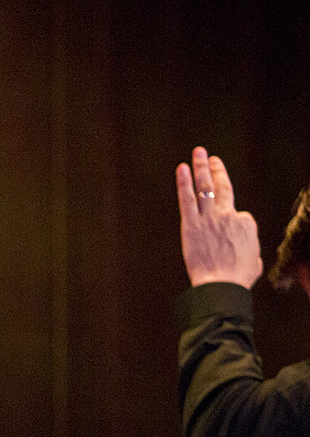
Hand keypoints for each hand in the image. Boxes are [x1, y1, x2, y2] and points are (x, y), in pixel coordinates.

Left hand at [176, 146, 260, 288]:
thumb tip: (244, 249)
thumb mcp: (253, 260)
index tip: (225, 235)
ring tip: (198, 152)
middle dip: (217, 171)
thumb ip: (248, 248)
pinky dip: (184, 182)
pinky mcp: (191, 224)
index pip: (237, 214)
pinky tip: (181, 168)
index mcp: (246, 224)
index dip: (230, 223)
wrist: (221, 285)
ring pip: (205, 187)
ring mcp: (210, 218)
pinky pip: (187, 199)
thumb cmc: (237, 278)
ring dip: (201, 167)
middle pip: (223, 188)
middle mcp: (229, 216)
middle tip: (212, 158)